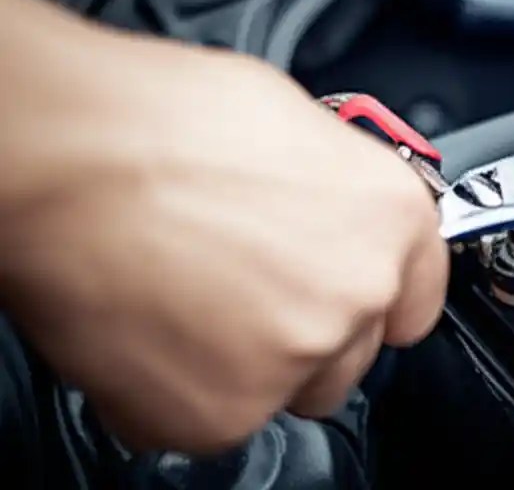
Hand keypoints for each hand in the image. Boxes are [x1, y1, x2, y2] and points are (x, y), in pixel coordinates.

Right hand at [0, 0, 445, 453]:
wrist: (65, 157)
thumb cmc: (156, 120)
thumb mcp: (291, 123)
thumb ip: (332, 191)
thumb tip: (325, 210)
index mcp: (391, 218)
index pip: (418, 295)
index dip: (375, 294)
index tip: (348, 294)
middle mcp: (357, 293)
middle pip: (352, 350)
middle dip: (303, 329)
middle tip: (237, 286)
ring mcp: (293, 359)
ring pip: (285, 391)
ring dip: (245, 365)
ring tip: (182, 298)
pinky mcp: (220, 414)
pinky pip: (209, 422)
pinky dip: (173, 393)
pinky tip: (145, 328)